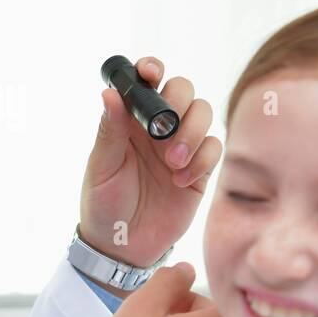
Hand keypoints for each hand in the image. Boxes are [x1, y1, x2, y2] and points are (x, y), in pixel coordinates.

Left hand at [78, 56, 222, 269]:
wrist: (123, 248)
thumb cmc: (103, 204)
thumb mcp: (101, 167)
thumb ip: (110, 130)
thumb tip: (110, 93)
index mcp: (131, 120)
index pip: (147, 82)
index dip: (152, 68)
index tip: (151, 72)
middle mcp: (158, 128)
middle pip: (183, 91)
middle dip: (179, 102)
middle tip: (165, 128)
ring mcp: (181, 146)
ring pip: (203, 114)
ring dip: (193, 131)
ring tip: (173, 162)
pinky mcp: (200, 170)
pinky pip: (215, 149)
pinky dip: (202, 159)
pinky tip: (180, 180)